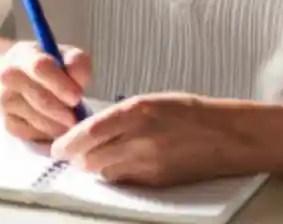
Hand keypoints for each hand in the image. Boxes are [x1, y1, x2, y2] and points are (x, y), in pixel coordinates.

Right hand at [0, 41, 90, 142]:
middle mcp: (9, 77)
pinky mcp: (7, 123)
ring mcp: (5, 102)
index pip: (40, 67)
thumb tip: (78, 84)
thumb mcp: (66, 56)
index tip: (77, 96)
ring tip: (70, 121)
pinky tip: (55, 125)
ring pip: (39, 121)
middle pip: (40, 99)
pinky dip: (49, 135)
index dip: (61, 84)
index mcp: (25, 55)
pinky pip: (34, 135)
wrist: (18, 78)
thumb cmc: (49, 67)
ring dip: (59, 125)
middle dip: (64, 111)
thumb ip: (78, 64)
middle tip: (78, 117)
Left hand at [50, 93, 245, 186]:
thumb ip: (119, 115)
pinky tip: (121, 164)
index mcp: (137, 111)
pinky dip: (115, 174)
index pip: (89, 132)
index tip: (57, 147)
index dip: (68, 142)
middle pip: (91, 157)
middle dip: (78, 156)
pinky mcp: (155, 181)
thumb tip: (90, 128)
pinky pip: (123, 181)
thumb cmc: (190, 113)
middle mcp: (140, 138)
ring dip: (95, 165)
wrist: (225, 136)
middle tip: (73, 152)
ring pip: (104, 172)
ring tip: (100, 156)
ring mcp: (148, 163)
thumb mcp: (151, 102)